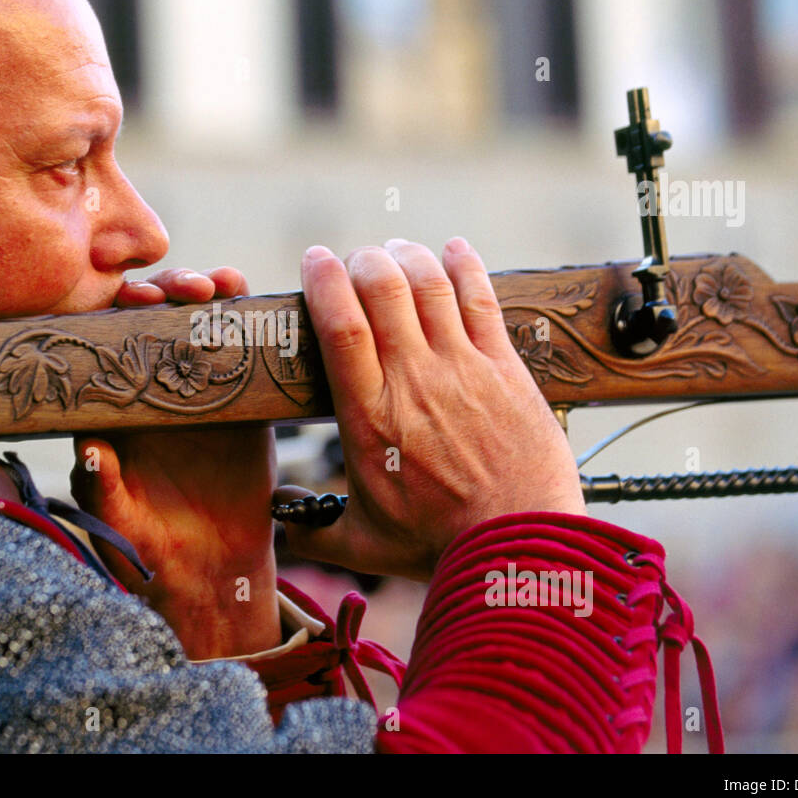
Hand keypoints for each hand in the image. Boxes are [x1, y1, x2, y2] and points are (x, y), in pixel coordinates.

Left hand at [72, 265, 280, 659]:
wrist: (213, 577)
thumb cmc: (150, 554)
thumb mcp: (117, 524)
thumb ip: (101, 489)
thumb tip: (91, 450)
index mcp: (117, 409)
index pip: (109, 341)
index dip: (116, 310)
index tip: (129, 299)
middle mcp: (158, 390)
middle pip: (159, 317)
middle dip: (167, 289)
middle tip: (182, 290)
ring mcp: (204, 392)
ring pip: (204, 323)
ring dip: (211, 292)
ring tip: (219, 287)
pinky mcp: (247, 404)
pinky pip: (249, 351)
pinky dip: (252, 320)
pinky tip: (254, 302)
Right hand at [276, 238, 584, 582]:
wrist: (518, 548)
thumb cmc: (438, 548)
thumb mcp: (362, 543)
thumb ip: (314, 530)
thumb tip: (280, 522)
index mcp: (369, 415)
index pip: (340, 324)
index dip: (324, 280)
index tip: (314, 261)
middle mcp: (414, 380)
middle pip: (383, 289)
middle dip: (364, 261)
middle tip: (356, 261)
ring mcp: (464, 369)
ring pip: (430, 285)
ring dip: (408, 257)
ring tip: (395, 251)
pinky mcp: (506, 369)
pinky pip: (483, 300)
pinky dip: (466, 267)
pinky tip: (454, 249)